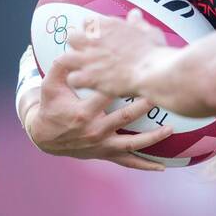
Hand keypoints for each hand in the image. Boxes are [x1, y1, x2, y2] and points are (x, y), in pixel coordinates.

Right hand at [23, 55, 173, 170]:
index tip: (139, 74)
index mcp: (83, 113)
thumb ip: (61, 67)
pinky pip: (127, 162)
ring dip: (153, 138)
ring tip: (171, 128)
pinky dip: (144, 165)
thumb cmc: (51, 106)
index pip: (106, 96)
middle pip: (124, 117)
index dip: (121, 85)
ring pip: (131, 143)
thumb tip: (71, 48)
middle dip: (144, 107)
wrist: (44, 137)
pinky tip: (162, 167)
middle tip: (162, 95)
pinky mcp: (106, 154)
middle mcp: (94, 131)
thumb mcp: (50, 86)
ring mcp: (102, 145)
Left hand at [63, 9, 169, 97]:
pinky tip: (89, 84)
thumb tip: (135, 14)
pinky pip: (72, 78)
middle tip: (87, 54)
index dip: (91, 31)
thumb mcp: (149, 30)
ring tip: (83, 70)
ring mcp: (89, 58)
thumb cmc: (154, 52)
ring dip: (73, 64)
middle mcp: (94, 40)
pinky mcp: (88, 76)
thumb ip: (137, 22)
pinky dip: (79, 82)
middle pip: (72, 37)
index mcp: (108, 25)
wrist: (154, 72)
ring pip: (65, 58)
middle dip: (77, 46)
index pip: (88, 22)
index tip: (98, 39)